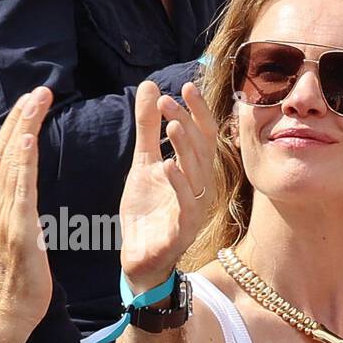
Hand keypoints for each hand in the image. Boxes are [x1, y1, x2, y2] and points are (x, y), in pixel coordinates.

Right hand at [0, 87, 53, 329]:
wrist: (9, 309)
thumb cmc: (18, 277)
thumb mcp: (16, 234)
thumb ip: (18, 210)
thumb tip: (26, 194)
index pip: (3, 156)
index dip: (15, 127)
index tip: (30, 103)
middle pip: (4, 150)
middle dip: (20, 117)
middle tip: (38, 91)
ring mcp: (1, 214)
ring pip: (11, 160)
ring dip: (23, 127)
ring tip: (36, 100)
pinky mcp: (16, 226)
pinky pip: (19, 186)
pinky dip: (22, 159)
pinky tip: (28, 137)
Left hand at [118, 81, 217, 294]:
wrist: (139, 257)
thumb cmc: (147, 210)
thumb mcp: (143, 162)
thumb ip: (147, 127)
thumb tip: (151, 86)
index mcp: (194, 171)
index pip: (203, 135)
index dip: (197, 111)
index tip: (185, 86)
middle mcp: (200, 188)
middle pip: (201, 150)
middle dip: (188, 123)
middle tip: (170, 101)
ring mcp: (194, 210)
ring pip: (197, 175)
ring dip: (186, 149)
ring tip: (172, 125)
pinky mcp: (182, 231)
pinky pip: (185, 205)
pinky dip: (178, 184)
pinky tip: (167, 165)